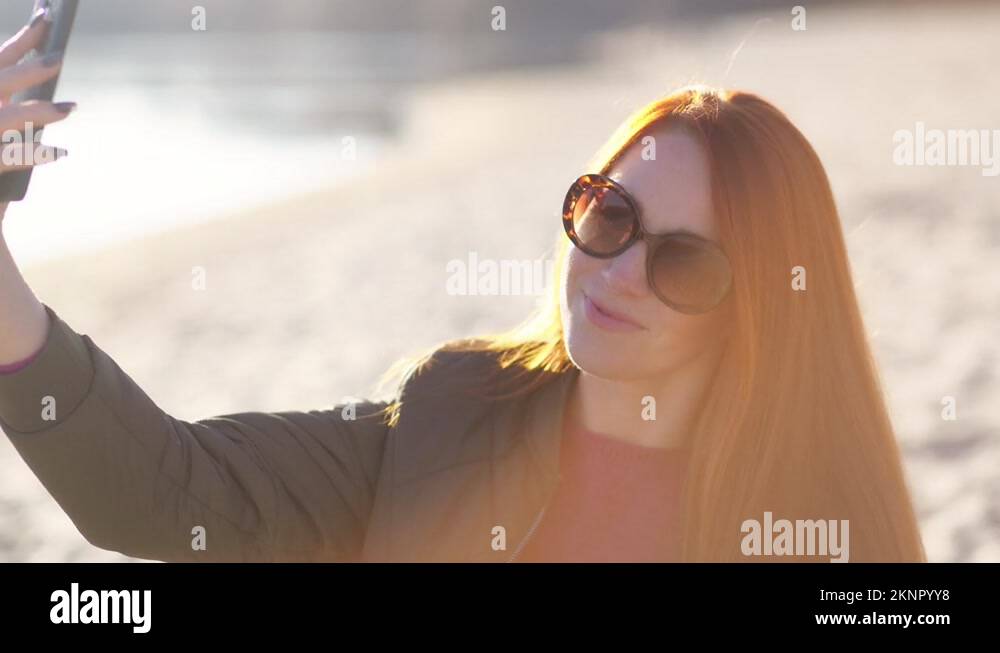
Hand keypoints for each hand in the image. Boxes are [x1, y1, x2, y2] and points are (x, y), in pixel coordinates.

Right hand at [0, 7, 74, 223]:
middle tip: (60, 56)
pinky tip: (60, 152)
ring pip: (3, 118)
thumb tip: (47, 77)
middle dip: (28, 68)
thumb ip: (15, 100)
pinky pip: (7, 157)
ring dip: (36, 110)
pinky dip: (34, 154)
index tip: (48, 14)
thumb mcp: (5, 124)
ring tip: (70, 108)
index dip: (24, 36)